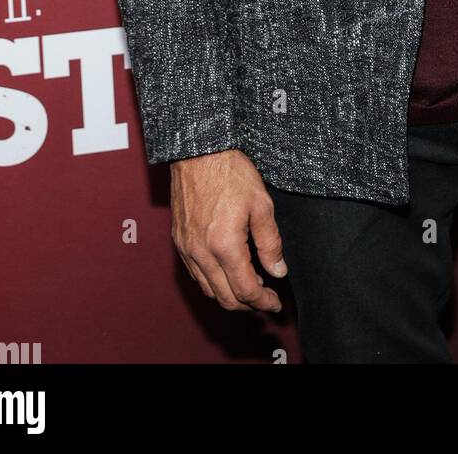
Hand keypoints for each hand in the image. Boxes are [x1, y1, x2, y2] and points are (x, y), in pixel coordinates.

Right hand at [170, 149, 286, 311]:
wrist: (199, 152)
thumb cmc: (230, 173)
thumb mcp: (262, 205)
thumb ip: (270, 243)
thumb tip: (278, 270)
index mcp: (225, 246)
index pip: (246, 290)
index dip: (263, 302)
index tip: (274, 304)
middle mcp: (202, 253)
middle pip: (225, 298)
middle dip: (247, 305)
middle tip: (265, 301)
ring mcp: (187, 248)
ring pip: (208, 289)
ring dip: (229, 296)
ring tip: (249, 289)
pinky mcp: (179, 241)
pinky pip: (195, 274)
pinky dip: (212, 282)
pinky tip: (226, 273)